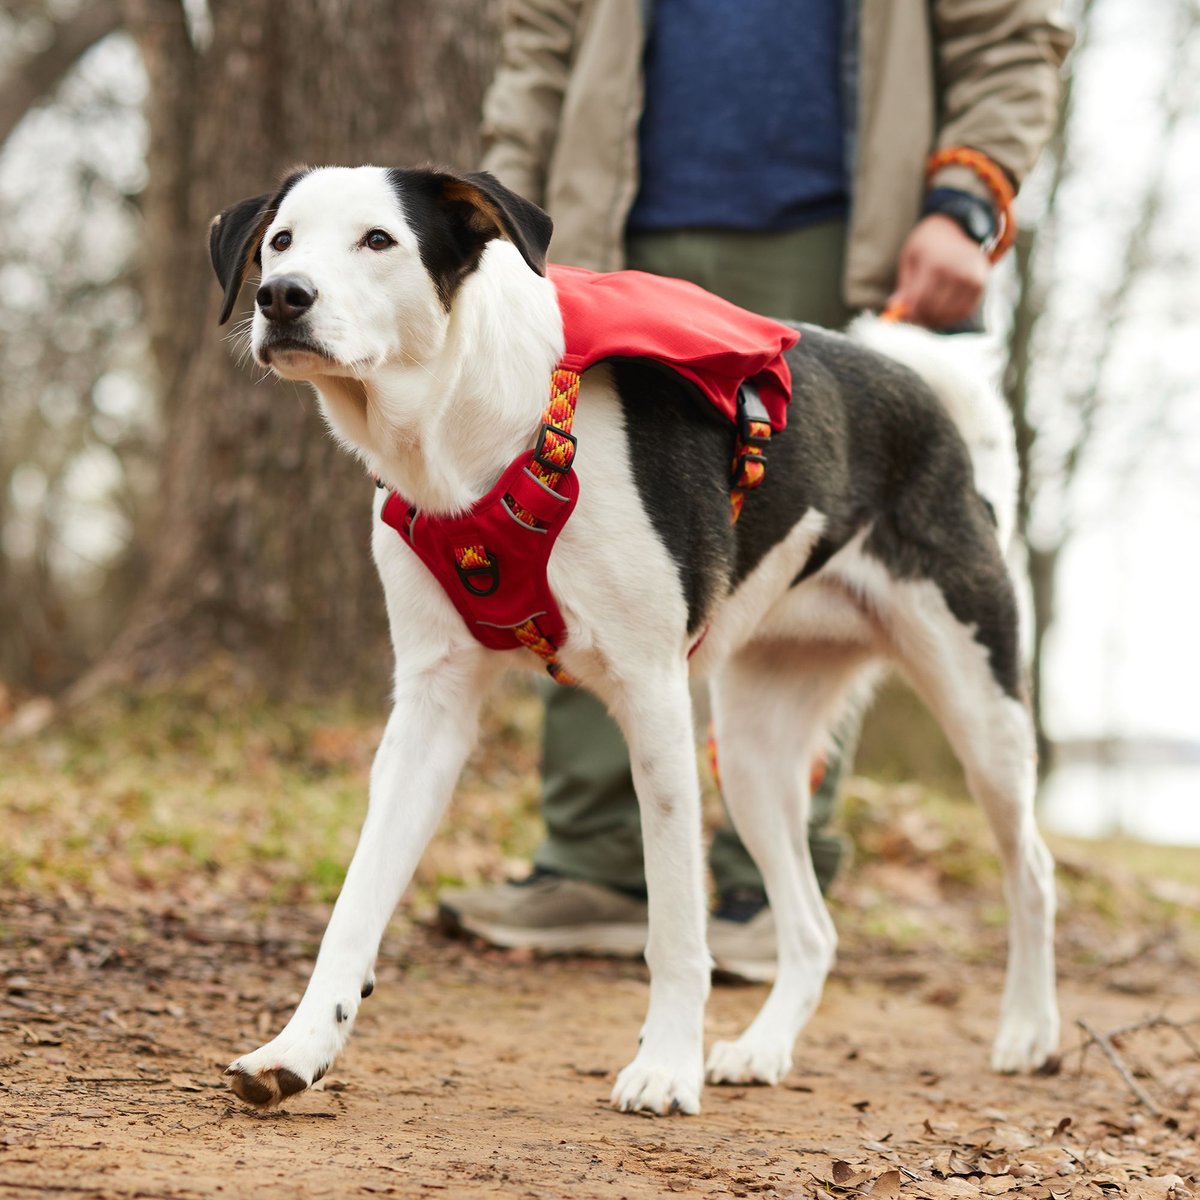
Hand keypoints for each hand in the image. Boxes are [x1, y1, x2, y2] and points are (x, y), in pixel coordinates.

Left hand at [885, 214, 989, 328]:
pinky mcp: (981, 283)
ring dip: (936, 320)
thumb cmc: (927, 244)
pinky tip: (942, 313)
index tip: (904, 316)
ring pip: (950, 313)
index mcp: (935, 264)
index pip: (920, 301)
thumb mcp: (909, 259)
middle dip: (921, 317)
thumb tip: (895, 308)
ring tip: (927, 316)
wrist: (957, 225)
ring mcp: (971, 277)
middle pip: (935, 309)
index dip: (910, 313)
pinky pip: (965, 310)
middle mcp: (956, 270)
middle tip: (914, 318)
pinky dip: (952, 317)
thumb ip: (904, 285)